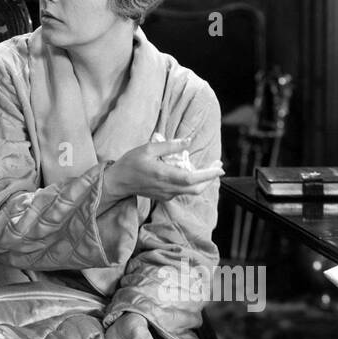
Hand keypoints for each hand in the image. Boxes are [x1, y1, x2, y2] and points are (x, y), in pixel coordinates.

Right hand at [104, 137, 223, 202]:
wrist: (117, 182)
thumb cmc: (131, 163)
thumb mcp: (148, 148)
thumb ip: (170, 145)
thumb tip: (188, 141)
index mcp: (164, 175)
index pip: (192, 179)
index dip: (208, 175)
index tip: (220, 168)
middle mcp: (168, 188)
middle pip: (196, 189)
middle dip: (210, 178)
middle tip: (218, 166)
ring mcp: (166, 195)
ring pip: (190, 191)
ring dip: (201, 181)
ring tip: (207, 168)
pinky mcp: (164, 197)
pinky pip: (182, 192)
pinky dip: (190, 183)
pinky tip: (189, 173)